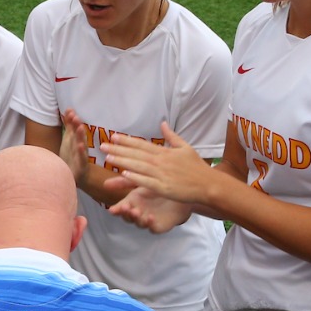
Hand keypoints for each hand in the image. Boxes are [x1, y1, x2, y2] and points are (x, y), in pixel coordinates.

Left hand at [57, 108, 92, 184]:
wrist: (74, 176)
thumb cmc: (72, 157)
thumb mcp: (69, 140)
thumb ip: (69, 126)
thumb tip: (69, 109)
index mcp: (76, 140)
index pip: (74, 128)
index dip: (72, 120)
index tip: (70, 111)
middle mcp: (80, 147)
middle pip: (79, 135)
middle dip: (78, 126)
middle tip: (75, 117)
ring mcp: (81, 156)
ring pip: (81, 145)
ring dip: (81, 136)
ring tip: (79, 128)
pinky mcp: (81, 166)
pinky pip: (81, 158)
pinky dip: (81, 152)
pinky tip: (80, 146)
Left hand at [100, 124, 220, 206]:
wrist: (208, 184)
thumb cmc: (197, 167)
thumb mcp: (185, 147)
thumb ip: (172, 136)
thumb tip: (162, 123)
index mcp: (165, 152)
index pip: (142, 145)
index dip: (127, 141)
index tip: (113, 136)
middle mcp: (162, 161)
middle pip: (136, 154)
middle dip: (118, 150)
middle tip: (102, 146)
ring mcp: (162, 175)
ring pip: (138, 166)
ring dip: (123, 162)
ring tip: (108, 158)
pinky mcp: (164, 187)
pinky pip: (147, 182)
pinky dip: (135, 177)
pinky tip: (124, 174)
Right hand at [107, 186, 193, 233]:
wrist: (180, 192)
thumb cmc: (159, 186)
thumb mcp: (140, 181)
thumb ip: (124, 182)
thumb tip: (105, 183)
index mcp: (131, 203)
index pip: (120, 209)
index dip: (116, 210)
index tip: (112, 209)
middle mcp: (138, 213)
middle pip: (127, 218)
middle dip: (126, 214)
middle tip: (126, 208)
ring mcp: (147, 220)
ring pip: (138, 223)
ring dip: (136, 218)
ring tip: (136, 211)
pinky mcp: (158, 226)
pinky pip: (152, 228)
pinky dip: (150, 224)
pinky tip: (150, 217)